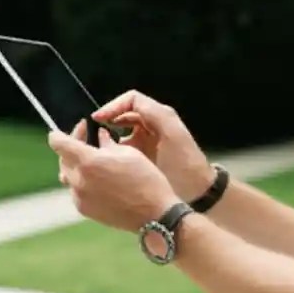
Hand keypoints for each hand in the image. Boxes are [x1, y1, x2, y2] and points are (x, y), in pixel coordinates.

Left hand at [49, 125, 180, 232]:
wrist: (154, 214)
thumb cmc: (146, 179)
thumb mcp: (129, 153)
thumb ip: (107, 143)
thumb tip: (100, 136)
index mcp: (89, 161)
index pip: (59, 144)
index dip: (58, 135)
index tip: (61, 132)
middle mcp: (79, 180)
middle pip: (63, 159)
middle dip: (70, 148)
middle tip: (86, 142)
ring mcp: (80, 197)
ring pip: (68, 175)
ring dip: (76, 166)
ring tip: (93, 161)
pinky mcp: (84, 209)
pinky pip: (76, 190)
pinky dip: (82, 181)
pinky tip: (98, 179)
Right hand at [90, 90, 215, 202]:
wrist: (199, 193)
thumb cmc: (185, 164)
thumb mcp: (170, 132)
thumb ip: (149, 114)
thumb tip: (119, 112)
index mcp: (160, 116)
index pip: (131, 100)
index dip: (113, 106)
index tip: (98, 119)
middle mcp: (154, 124)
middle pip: (124, 113)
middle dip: (109, 120)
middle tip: (94, 133)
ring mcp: (149, 139)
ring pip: (123, 130)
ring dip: (111, 136)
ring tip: (101, 148)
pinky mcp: (146, 154)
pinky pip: (126, 145)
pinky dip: (117, 149)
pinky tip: (111, 159)